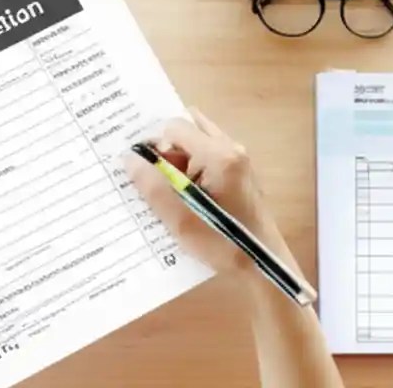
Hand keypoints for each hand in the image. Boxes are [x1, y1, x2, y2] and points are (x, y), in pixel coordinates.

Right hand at [127, 109, 285, 275]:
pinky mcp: (241, 173)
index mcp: (219, 155)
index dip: (155, 145)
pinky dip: (193, 168)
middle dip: (168, 149)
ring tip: (167, 191)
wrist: (262, 265)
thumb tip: (130, 158)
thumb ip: (153, 187)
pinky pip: (210, 158)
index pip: (175, 127)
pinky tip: (184, 196)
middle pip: (189, 129)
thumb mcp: (180, 220)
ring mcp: (239, 160)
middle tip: (154, 177)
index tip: (145, 171)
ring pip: (199, 143)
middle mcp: (232, 149)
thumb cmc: (223, 243)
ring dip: (180, 160)